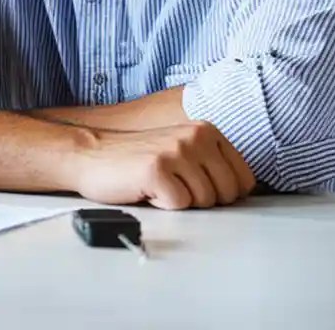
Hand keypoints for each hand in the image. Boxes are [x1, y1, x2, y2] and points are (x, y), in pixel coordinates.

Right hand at [73, 121, 256, 209]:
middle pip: (227, 194)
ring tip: (158, 185)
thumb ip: (212, 163)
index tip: (199, 188)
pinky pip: (178, 204)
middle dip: (202, 200)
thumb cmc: (135, 160)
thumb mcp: (182, 151)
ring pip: (204, 201)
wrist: (89, 155)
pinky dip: (162, 204)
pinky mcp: (156, 169)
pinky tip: (146, 189)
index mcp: (206, 131)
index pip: (244, 179)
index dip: (223, 194)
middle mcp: (195, 136)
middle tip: (175, 187)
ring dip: (180, 201)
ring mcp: (176, 151)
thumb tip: (242, 193)